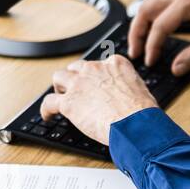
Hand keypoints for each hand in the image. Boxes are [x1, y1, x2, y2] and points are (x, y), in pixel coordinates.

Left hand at [40, 55, 157, 144]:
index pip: (100, 64)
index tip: (96, 83)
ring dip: (59, 86)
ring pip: (59, 77)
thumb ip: (129, 87)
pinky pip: (49, 102)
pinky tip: (47, 115)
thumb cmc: (143, 113)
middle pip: (77, 67)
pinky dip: (46, 109)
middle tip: (77, 88)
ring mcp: (79, 84)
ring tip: (60, 96)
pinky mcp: (68, 102)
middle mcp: (94, 69)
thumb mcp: (141, 90)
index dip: (96, 75)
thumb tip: (127, 97)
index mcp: (115, 64)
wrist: (135, 124)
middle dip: (75, 77)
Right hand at [129, 0, 189, 75]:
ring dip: (143, 23)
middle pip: (146, 9)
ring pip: (151, 3)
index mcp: (188, 1)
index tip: (150, 60)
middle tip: (135, 51)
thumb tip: (176, 68)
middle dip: (137, 32)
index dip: (152, 46)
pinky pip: (162, 2)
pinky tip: (154, 30)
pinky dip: (153, 16)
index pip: (160, 25)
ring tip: (141, 43)